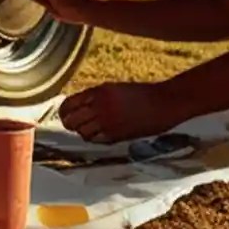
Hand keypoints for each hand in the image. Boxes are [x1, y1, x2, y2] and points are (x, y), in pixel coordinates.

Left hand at [58, 81, 189, 143]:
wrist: (164, 102)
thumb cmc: (141, 94)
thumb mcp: (114, 89)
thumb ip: (95, 97)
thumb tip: (79, 106)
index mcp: (97, 91)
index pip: (68, 104)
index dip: (64, 112)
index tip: (65, 115)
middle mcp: (99, 106)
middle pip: (71, 121)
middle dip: (70, 124)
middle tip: (74, 125)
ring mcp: (107, 121)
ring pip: (82, 132)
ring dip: (84, 132)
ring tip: (92, 130)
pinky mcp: (117, 134)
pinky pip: (97, 140)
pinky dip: (96, 139)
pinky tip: (102, 134)